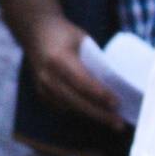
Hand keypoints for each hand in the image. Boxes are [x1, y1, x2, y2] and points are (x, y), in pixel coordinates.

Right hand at [28, 15, 123, 129]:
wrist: (35, 32)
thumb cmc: (64, 34)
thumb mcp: (82, 40)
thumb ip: (94, 59)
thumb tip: (116, 81)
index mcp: (58, 59)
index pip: (81, 81)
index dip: (99, 94)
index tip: (117, 103)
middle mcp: (48, 76)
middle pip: (76, 101)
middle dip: (100, 114)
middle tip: (119, 123)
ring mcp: (42, 87)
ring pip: (71, 108)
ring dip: (93, 116)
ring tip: (113, 122)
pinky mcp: (42, 94)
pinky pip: (64, 109)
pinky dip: (82, 113)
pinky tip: (97, 116)